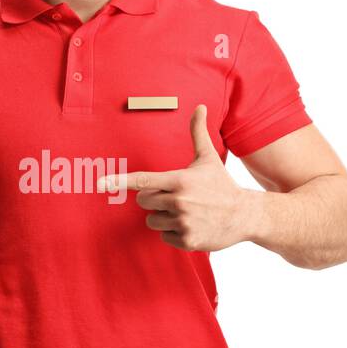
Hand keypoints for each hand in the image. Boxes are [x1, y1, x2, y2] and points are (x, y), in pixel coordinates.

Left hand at [97, 104, 261, 251]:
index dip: (120, 181)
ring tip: (184, 211)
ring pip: (152, 220)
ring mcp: (183, 222)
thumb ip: (198, 133)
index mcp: (180, 180)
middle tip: (174, 196)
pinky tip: (191, 225)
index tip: (101, 183)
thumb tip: (200, 106)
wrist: (245, 215)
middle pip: (143, 201)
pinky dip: (174, 232)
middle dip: (153, 198)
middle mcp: (179, 201)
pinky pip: (164, 236)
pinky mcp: (188, 241)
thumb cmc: (222, 184)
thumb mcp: (208, 158)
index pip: (143, 180)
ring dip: (162, 217)